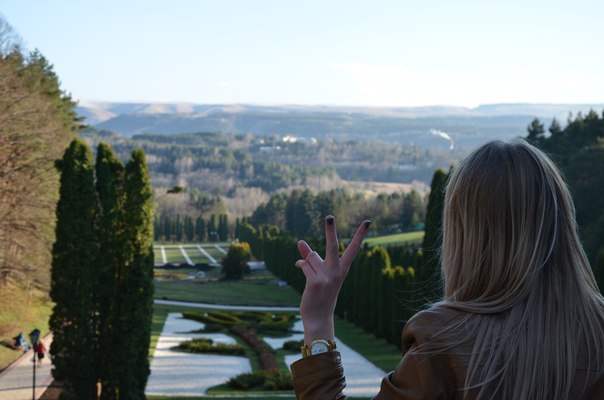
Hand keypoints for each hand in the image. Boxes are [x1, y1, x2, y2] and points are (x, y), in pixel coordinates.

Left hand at [295, 215, 370, 344]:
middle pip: (332, 245)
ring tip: (312, 279)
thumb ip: (311, 257)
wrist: (318, 317)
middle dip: (330, 230)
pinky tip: (307, 282)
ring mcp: (327, 276)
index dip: (360, 235)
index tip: (368, 221)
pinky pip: (304, 265)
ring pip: (311, 257)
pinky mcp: (316, 281)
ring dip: (307, 264)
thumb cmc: (320, 295)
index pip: (353, 249)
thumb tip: (300, 241)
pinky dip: (301, 268)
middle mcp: (337, 271)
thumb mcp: (320, 274)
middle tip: (329, 216)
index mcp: (343, 269)